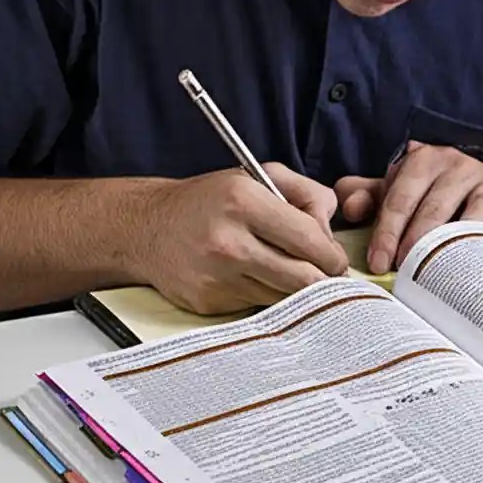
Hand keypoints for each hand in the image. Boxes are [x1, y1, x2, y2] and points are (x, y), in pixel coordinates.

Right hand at [131, 163, 348, 313]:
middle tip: (324, 276)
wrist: (147, 226)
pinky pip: (258, 306)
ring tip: (285, 271)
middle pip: (303, 279)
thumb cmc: (213, 200)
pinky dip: (264, 295)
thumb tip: (331, 237)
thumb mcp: (260, 176)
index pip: (310, 240)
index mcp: (244, 201)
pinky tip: (252, 279)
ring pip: (284, 297)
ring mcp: (216, 276)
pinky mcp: (208, 301)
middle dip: (322, 280)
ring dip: (293, 289)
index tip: (335, 260)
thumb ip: (308, 195)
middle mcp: (228, 240)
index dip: (332, 256)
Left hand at [335, 141, 482, 273]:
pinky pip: (475, 218)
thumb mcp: (406, 198)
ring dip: (424, 241)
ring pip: (440, 209)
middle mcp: (443, 158)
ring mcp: (471, 172)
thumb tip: (348, 206)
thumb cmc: (444, 204)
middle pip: (411, 199)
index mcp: (417, 159)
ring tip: (414, 268)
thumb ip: (371, 199)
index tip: (374, 261)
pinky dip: (459, 241)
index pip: (391, 194)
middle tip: (386, 268)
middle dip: (395, 236)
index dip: (381, 229)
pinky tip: (449, 262)